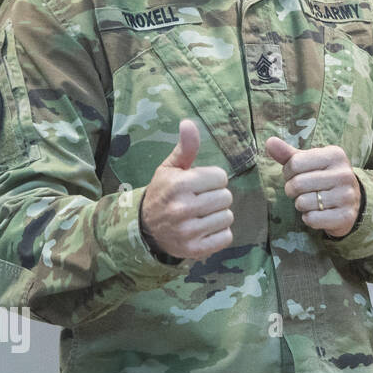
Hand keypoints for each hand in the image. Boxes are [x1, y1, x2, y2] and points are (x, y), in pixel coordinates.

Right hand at [139, 119, 233, 258]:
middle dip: (217, 196)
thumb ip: (186, 147)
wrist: (145, 228)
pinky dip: (219, 233)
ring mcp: (188, 231)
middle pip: (226, 197)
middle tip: (200, 200)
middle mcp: (182, 208)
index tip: (199, 184)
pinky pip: (226, 237)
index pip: (221, 177)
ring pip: (228, 217)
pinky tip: (204, 229)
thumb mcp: (171, 168)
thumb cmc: (164, 192)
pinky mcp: (195, 250)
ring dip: (218, 215)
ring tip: (201, 215)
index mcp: (178, 185)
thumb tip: (188, 122)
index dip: (212, 179)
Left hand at [265, 136, 360, 236]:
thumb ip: (288, 154)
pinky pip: (311, 219)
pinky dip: (308, 218)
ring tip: (312, 200)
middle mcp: (344, 174)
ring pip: (303, 202)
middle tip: (301, 190)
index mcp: (335, 155)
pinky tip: (318, 212)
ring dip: (301, 204)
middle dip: (292, 189)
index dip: (289, 172)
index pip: (295, 163)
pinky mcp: (345, 216)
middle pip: (297, 183)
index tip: (297, 175)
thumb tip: (270, 142)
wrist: (351, 200)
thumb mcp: (309, 162)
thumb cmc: (323, 177)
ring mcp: (347, 196)